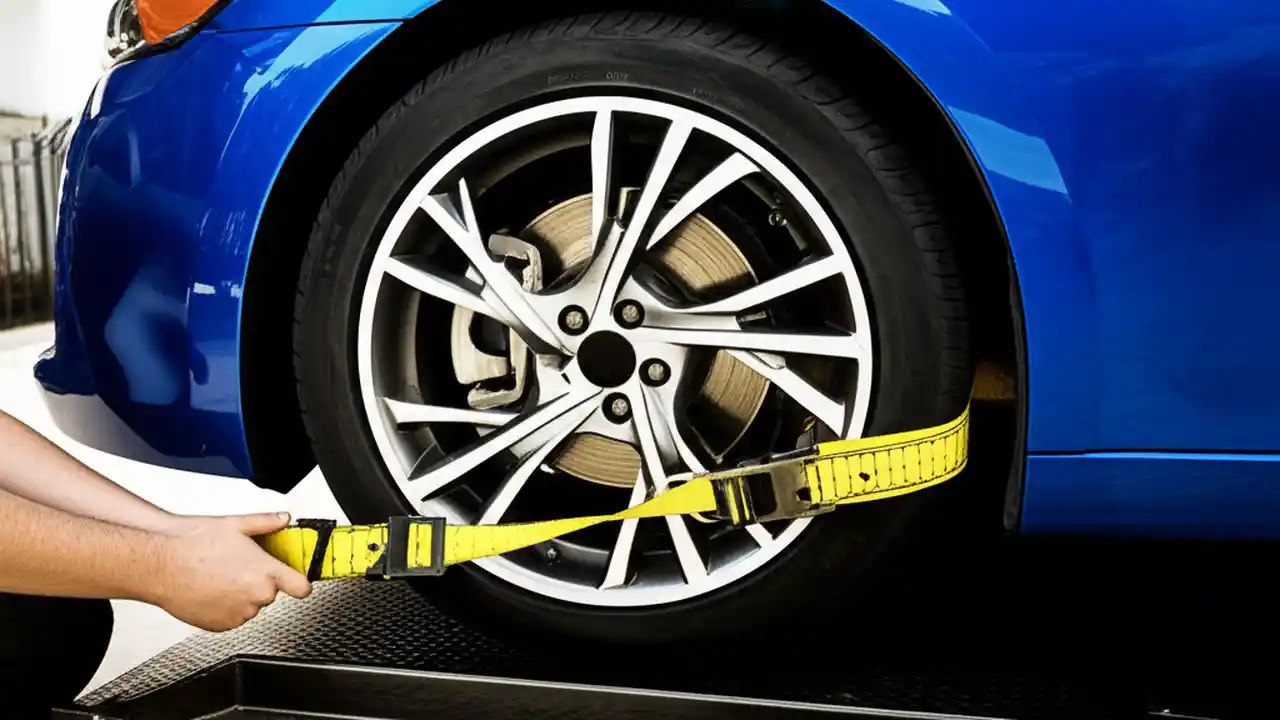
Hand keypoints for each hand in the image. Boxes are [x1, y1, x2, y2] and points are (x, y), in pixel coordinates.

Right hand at [148, 512, 312, 631]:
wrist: (160, 565)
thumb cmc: (193, 546)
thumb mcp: (235, 525)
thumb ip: (265, 523)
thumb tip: (282, 519)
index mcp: (265, 573)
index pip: (302, 587)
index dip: (300, 582)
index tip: (299, 580)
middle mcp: (255, 597)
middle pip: (271, 593)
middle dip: (259, 581)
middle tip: (239, 566)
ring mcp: (238, 614)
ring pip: (250, 605)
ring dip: (242, 595)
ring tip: (220, 576)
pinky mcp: (220, 626)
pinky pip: (232, 617)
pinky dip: (225, 607)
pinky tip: (211, 589)